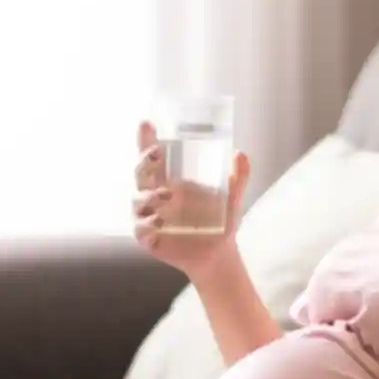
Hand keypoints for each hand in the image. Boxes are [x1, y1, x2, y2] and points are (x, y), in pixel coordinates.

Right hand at [132, 120, 250, 280]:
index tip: (147, 123)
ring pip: (136, 200)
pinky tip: (157, 222)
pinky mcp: (149, 238)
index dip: (145, 140)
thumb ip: (239, 177)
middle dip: (142, 162)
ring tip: (165, 197)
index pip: (151, 157)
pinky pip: (139, 229)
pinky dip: (145, 225)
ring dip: (147, 196)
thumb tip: (241, 153)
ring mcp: (149, 216)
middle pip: (139, 174)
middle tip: (155, 154)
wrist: (219, 254)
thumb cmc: (221, 221)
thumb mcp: (232, 197)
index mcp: (169, 180)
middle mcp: (154, 195)